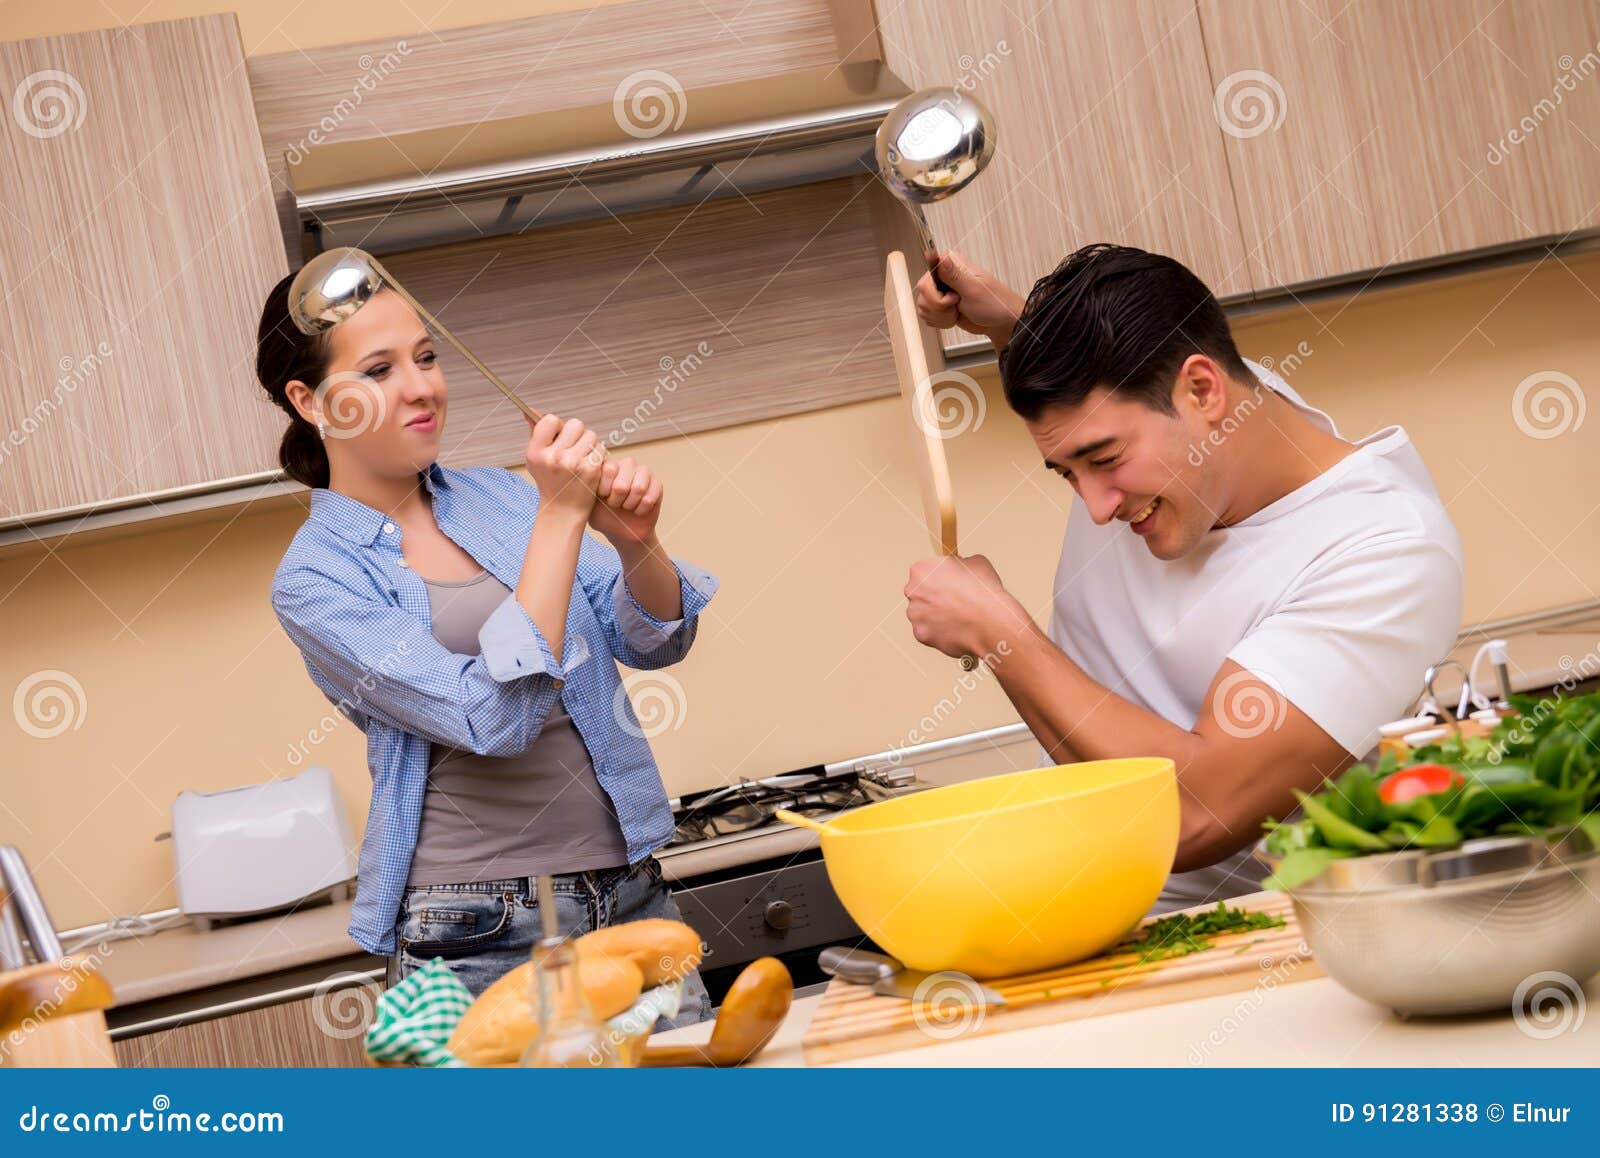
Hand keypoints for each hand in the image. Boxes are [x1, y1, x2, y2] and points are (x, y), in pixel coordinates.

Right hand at [524, 414, 602, 516]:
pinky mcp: (590, 470)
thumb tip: (531, 410)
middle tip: (574, 448)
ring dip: (589, 444)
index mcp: (536, 452)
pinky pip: (600, 448)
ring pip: (591, 435)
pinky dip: (597, 455)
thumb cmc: (550, 482)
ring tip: (581, 459)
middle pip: (576, 424)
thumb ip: (536, 433)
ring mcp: (572, 463)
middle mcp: (553, 457)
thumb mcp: (536, 459)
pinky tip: (590, 467)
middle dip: (577, 434)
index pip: (551, 420)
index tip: (560, 438)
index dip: (559, 426)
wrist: (564, 510)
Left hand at [588, 456, 662, 547]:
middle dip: (617, 500)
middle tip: (615, 505)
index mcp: (608, 465)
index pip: (609, 468)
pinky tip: (638, 510)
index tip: (603, 498)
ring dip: (630, 504)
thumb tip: (584, 474)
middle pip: (622, 482)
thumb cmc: (604, 516)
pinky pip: (650, 497)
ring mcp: (643, 472)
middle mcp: (626, 465)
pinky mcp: (657, 484)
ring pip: (638, 488)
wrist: (624, 532)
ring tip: (626, 507)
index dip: (606, 489)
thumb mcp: (589, 503)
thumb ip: (586, 488)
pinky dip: (641, 509)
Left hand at [904, 554, 1025, 660]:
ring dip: (936, 615)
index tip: (950, 583)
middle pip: (921, 593)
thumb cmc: (983, 591)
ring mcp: (915, 615)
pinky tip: (956, 629)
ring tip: (958, 617)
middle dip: (934, 597)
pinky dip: (939, 632)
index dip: (940, 577)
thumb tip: (961, 567)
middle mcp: (913, 592)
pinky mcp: (921, 634)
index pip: (925, 572)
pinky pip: (929, 632)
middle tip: (954, 601)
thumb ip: (960, 564)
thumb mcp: (976, 562)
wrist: (989, 622)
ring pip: (923, 614)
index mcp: (921, 570)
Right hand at [914, 251, 1024, 350]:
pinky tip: (954, 317)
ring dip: (941, 316)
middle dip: (938, 307)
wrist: (1000, 322)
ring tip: (957, 312)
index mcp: (951, 264)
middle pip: (922, 294)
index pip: (926, 278)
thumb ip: (954, 274)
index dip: (934, 294)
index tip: (951, 298)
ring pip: (923, 306)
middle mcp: (943, 275)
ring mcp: (941, 291)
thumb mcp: (974, 289)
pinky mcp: (941, 306)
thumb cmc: (994, 304)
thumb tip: (940, 257)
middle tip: (956, 305)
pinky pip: (928, 316)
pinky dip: (941, 321)